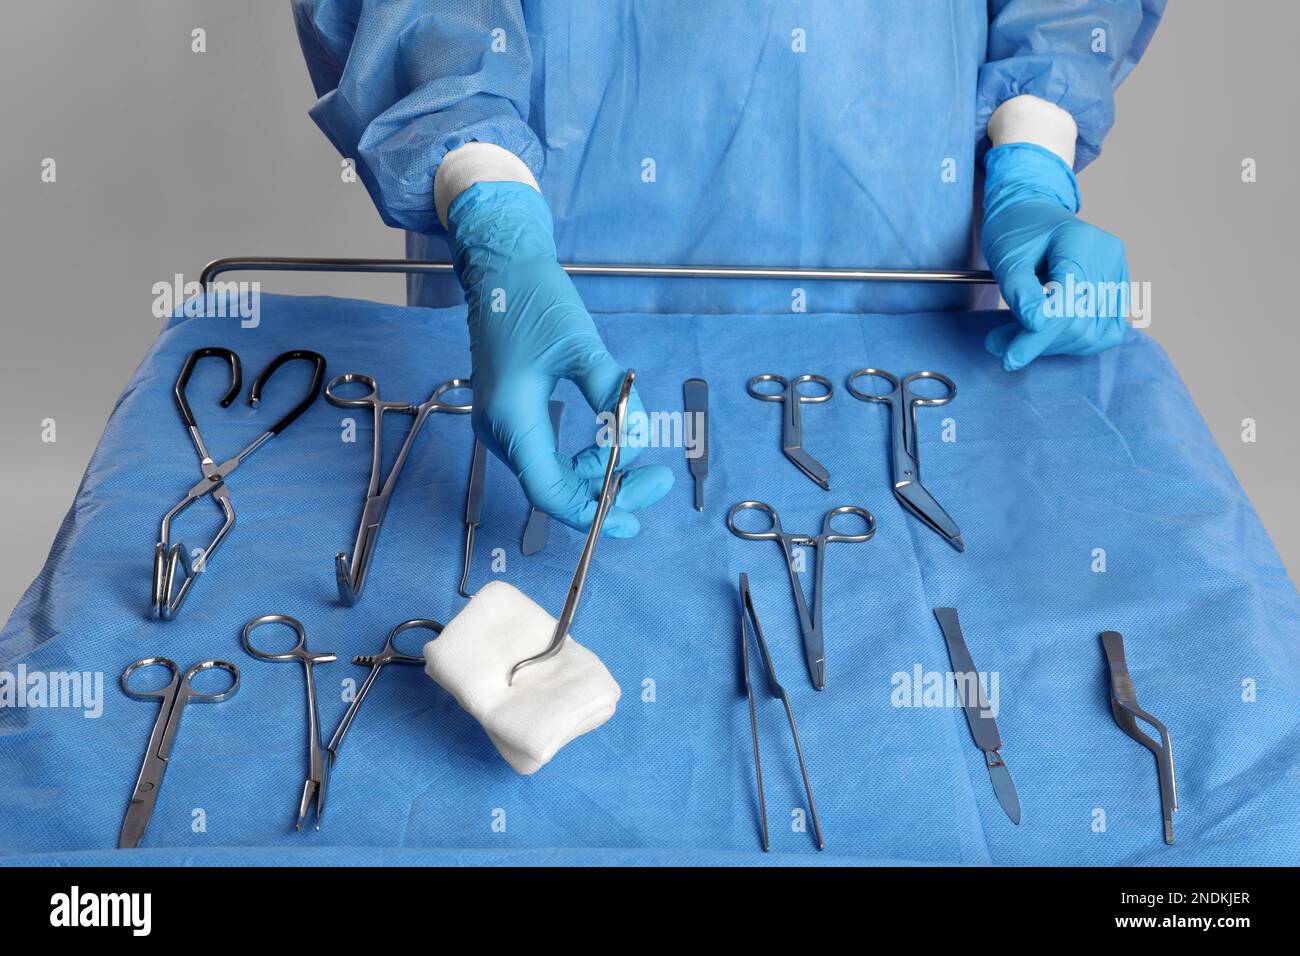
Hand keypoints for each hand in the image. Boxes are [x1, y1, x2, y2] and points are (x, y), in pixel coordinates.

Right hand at [448, 182, 672, 536]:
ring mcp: (503, 426)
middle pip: (557, 488)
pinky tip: (614, 441)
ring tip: (641, 449)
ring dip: (600, 471)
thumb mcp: (582, 346)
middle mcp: (500, 431)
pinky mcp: (512, 416)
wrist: (499, 267)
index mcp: (511, 418)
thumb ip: (612, 395)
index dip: (593, 514)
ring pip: (556, 473)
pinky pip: (550, 454)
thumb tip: (636, 438)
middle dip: (609, 490)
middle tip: (658, 478)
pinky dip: (585, 456)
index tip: (634, 519)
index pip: (551, 492)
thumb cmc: (534, 298)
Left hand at [981, 144, 1129, 370]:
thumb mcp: (1006, 259)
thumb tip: (1036, 326)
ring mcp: (1118, 271)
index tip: (1008, 358)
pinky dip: (1076, 341)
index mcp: (1082, 243)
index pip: (1066, 305)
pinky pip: (1106, 329)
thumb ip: (1020, 293)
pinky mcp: (1118, 286)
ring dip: (1055, 346)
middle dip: (1040, 343)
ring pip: (1095, 334)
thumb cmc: (1015, 231)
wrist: (1030, 210)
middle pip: (1081, 323)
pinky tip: (1047, 335)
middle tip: (1000, 345)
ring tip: (1018, 338)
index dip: (1037, 338)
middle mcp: (1109, 256)